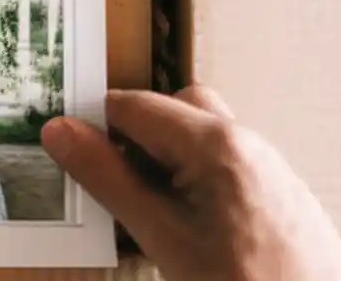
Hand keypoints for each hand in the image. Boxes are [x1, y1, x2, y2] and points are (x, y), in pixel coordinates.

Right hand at [40, 85, 340, 280]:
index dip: (94, 126)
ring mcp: (268, 166)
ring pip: (199, 138)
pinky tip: (188, 229)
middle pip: (171, 110)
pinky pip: (225, 164)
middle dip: (135, 139)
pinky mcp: (280, 193)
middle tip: (113, 188)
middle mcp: (247, 141)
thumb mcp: (161, 236)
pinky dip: (194, 181)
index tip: (69, 155)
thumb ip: (108, 179)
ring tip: (150, 217)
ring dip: (164, 162)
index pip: (132, 104)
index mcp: (216, 143)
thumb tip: (60, 133)